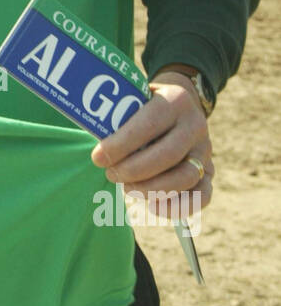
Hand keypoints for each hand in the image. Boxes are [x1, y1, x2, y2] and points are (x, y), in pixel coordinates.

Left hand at [90, 72, 213, 215]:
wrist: (179, 103)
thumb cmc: (144, 105)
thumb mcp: (134, 99)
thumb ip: (119, 117)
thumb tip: (97, 148)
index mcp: (176, 100)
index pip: (149, 124)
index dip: (122, 144)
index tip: (97, 158)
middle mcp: (196, 124)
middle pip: (168, 154)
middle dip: (134, 170)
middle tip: (111, 174)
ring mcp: (205, 149)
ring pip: (185, 177)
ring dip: (152, 189)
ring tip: (127, 188)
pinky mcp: (208, 170)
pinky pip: (202, 195)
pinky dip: (179, 207)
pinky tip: (154, 207)